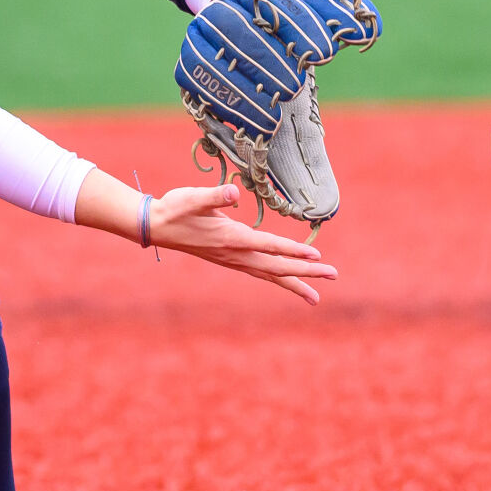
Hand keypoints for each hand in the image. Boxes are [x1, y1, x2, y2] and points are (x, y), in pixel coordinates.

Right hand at [149, 183, 335, 304]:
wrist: (156, 226)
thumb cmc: (175, 208)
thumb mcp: (192, 197)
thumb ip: (214, 196)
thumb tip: (233, 193)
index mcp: (230, 238)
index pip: (268, 245)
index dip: (292, 249)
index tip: (317, 254)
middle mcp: (235, 253)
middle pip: (276, 267)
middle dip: (306, 272)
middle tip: (334, 274)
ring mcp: (232, 260)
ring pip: (270, 275)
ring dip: (295, 283)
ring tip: (316, 297)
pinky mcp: (230, 259)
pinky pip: (260, 273)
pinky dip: (278, 279)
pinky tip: (288, 282)